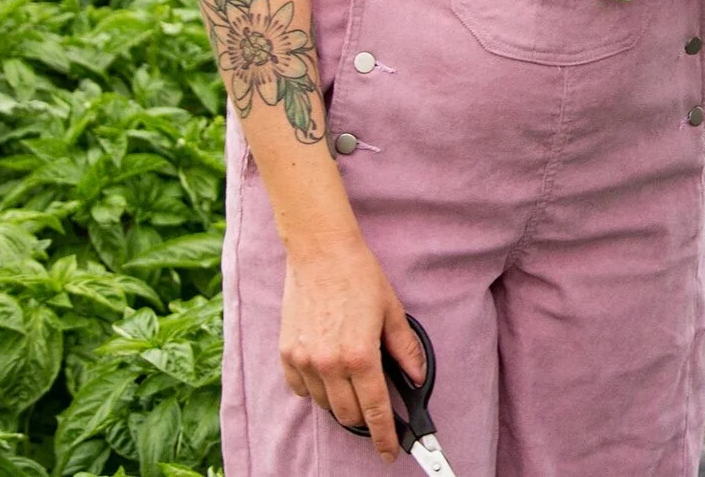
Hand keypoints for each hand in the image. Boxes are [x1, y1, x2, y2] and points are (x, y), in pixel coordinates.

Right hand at [280, 233, 423, 460]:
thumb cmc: (359, 277)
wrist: (321, 252)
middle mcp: (330, 364)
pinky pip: (301, 390)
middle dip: (365, 421)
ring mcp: (305, 361)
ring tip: (353, 385)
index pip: (376, 410)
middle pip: (348, 415)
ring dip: (341, 404)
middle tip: (376, 412)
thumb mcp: (392, 312)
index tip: (389, 452)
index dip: (385, 436)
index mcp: (360, 356)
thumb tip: (417, 377)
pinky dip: (316, 391)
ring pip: (325, 405)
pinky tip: (327, 376)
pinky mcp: (287, 353)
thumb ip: (405, 349)